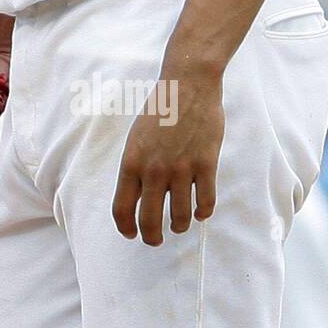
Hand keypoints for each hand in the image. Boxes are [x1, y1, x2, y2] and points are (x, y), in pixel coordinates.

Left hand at [111, 65, 224, 245]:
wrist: (187, 86)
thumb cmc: (160, 110)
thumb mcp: (136, 139)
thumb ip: (136, 167)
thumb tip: (137, 196)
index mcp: (131, 162)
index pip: (122, 208)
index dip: (126, 228)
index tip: (131, 234)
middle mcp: (154, 170)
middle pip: (150, 221)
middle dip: (152, 237)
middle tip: (156, 240)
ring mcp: (181, 169)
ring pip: (181, 216)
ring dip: (180, 226)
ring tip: (180, 225)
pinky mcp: (206, 165)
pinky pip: (205, 202)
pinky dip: (203, 212)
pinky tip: (200, 212)